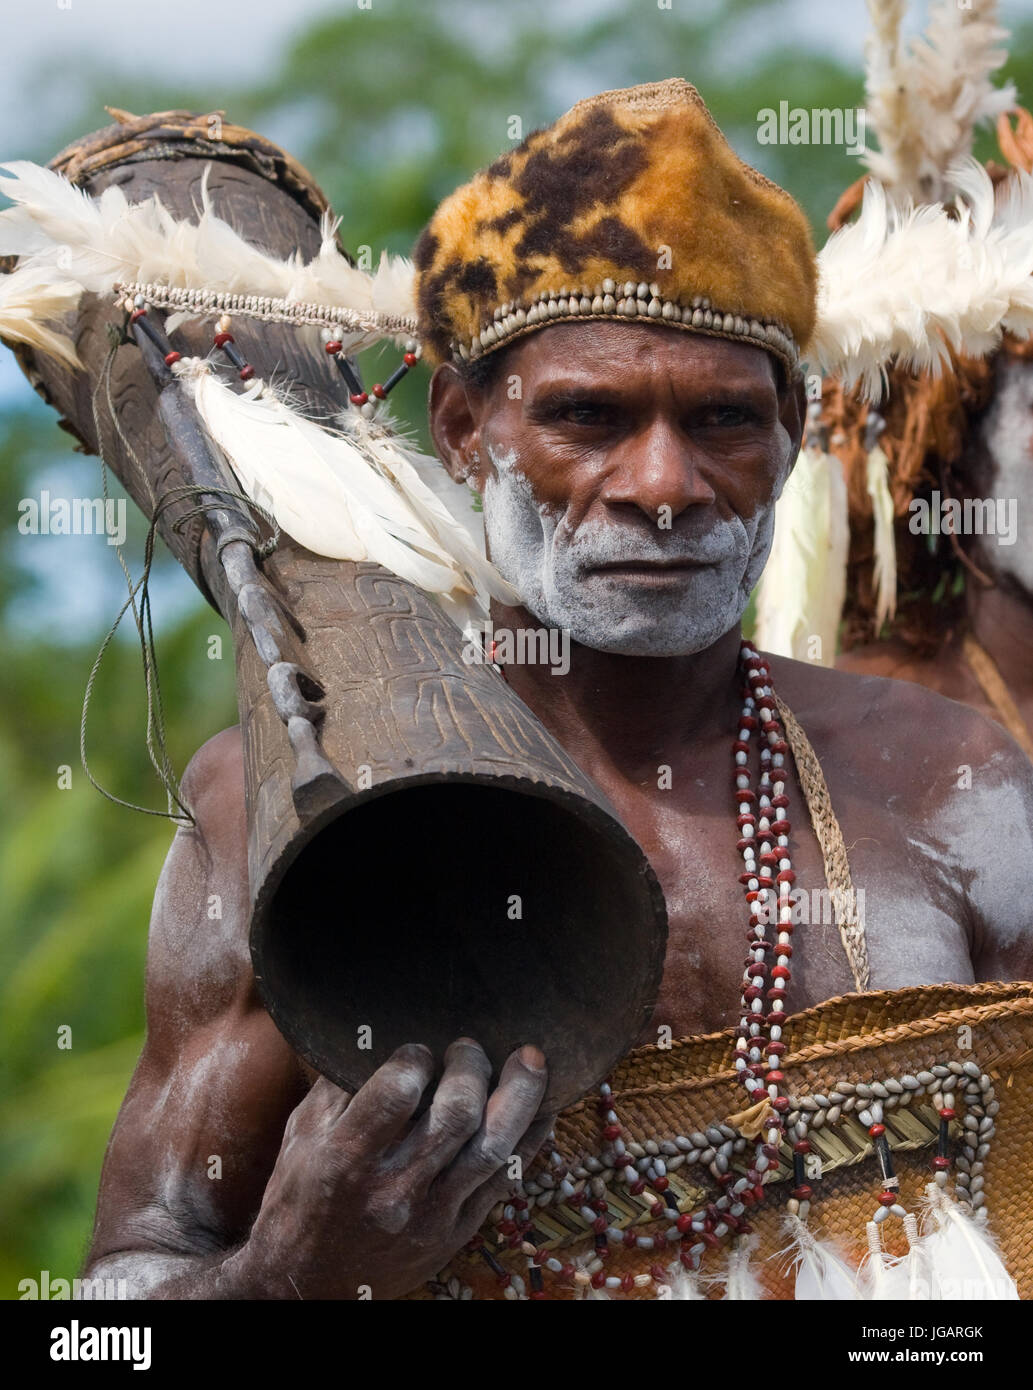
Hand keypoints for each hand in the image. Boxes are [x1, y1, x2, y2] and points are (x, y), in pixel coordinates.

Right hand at [232, 1038, 551, 1299]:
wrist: (306, 1284)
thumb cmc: (299, 1199)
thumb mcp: (302, 1136)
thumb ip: (339, 1085)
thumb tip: (377, 1031)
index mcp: (346, 1159)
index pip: (398, 1092)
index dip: (416, 1058)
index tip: (420, 1048)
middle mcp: (392, 1188)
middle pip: (456, 1115)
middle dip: (472, 1067)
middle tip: (468, 1048)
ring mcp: (429, 1215)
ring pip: (492, 1147)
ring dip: (519, 1097)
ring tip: (531, 1061)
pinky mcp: (455, 1233)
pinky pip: (505, 1181)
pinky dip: (530, 1141)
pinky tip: (542, 1110)